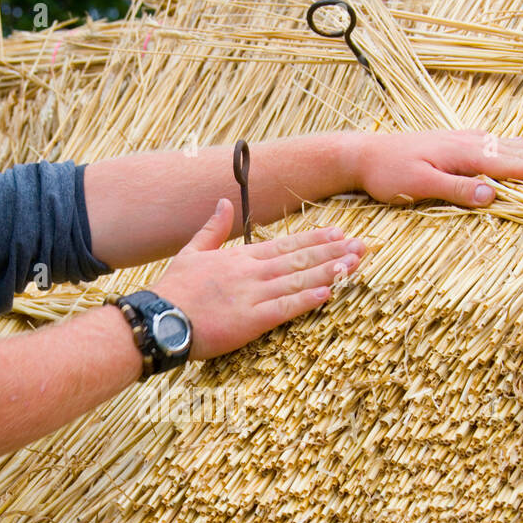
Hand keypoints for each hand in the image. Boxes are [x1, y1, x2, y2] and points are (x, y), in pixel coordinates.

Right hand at [150, 198, 363, 360]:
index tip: (338, 233)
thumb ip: (212, 228)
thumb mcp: (191, 251)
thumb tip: (223, 202)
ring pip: (298, 280)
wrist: (160, 319)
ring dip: (329, 271)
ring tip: (355, 264)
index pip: (284, 245)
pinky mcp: (250, 321)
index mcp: (239, 258)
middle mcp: (251, 273)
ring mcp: (252, 295)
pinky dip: (307, 299)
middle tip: (362, 246)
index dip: (314, 238)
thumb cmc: (173, 290)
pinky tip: (329, 292)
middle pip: (299, 259)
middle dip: (332, 252)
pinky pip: (285, 308)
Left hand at [355, 129, 522, 207]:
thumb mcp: (421, 187)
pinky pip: (491, 142)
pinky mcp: (451, 144)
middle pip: (515, 150)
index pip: (509, 164)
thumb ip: (457, 190)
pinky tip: (514, 144)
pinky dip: (511, 143)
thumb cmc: (389, 173)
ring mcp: (460, 142)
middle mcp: (467, 144)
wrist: (365, 154)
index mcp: (464, 156)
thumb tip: (492, 195)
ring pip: (506, 143)